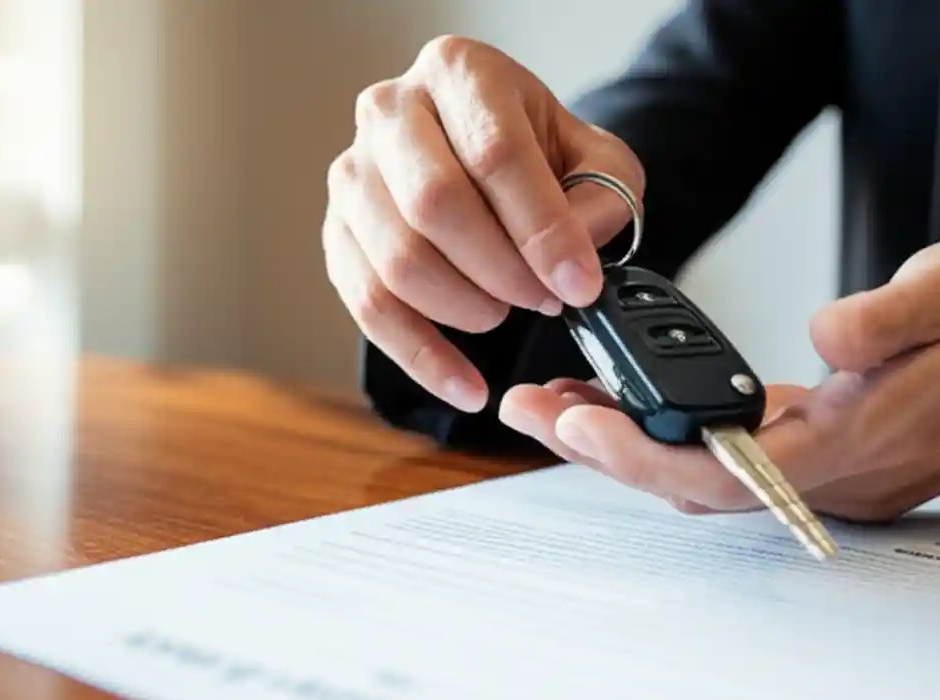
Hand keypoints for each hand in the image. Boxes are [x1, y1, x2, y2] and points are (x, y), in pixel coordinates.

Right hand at [323, 35, 642, 412]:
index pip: (495, 153)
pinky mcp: (335, 233)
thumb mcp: (593, 157)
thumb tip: (576, 258)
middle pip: (434, 204)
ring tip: (508, 313)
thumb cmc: (538, 156)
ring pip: (397, 260)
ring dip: (465, 308)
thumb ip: (604, 196)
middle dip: (501, 271)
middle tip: (545, 300)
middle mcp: (391, 112)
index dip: (542, 228)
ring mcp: (352, 173)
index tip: (578, 285)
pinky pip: (368, 308)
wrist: (481, 157)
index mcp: (459, 72)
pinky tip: (467, 387)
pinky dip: (422, 357)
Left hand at [501, 236, 939, 520]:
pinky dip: (681, 427)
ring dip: (635, 441)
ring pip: (712, 469)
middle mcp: (842, 467)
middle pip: (697, 480)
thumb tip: (815, 336)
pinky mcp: (839, 442)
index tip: (576, 424)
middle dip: (608, 451)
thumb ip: (888, 315)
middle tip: (532, 408)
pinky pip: (741, 448)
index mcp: (864, 437)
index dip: (642, 456)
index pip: (728, 468)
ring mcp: (839, 463)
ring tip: (565, 400)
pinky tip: (642, 397)